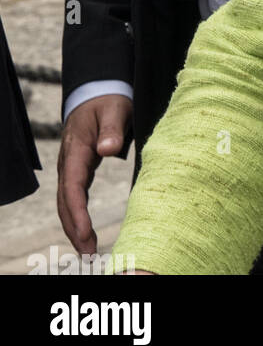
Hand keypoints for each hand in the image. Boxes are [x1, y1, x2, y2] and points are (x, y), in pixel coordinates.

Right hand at [57, 94, 132, 254]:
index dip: (78, 211)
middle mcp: (69, 162)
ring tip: (88, 251)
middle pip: (65, 201)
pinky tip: (85, 233)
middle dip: (74, 228)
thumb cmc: (108, 100)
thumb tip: (108, 150)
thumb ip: (112, 129)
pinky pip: (72, 198)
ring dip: (73, 227)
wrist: (97, 91)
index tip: (85, 232)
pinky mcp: (77, 170)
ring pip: (66, 203)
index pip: (73, 186)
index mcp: (77, 149)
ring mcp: (71, 167)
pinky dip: (76, 217)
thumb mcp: (115, 109)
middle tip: (89, 253)